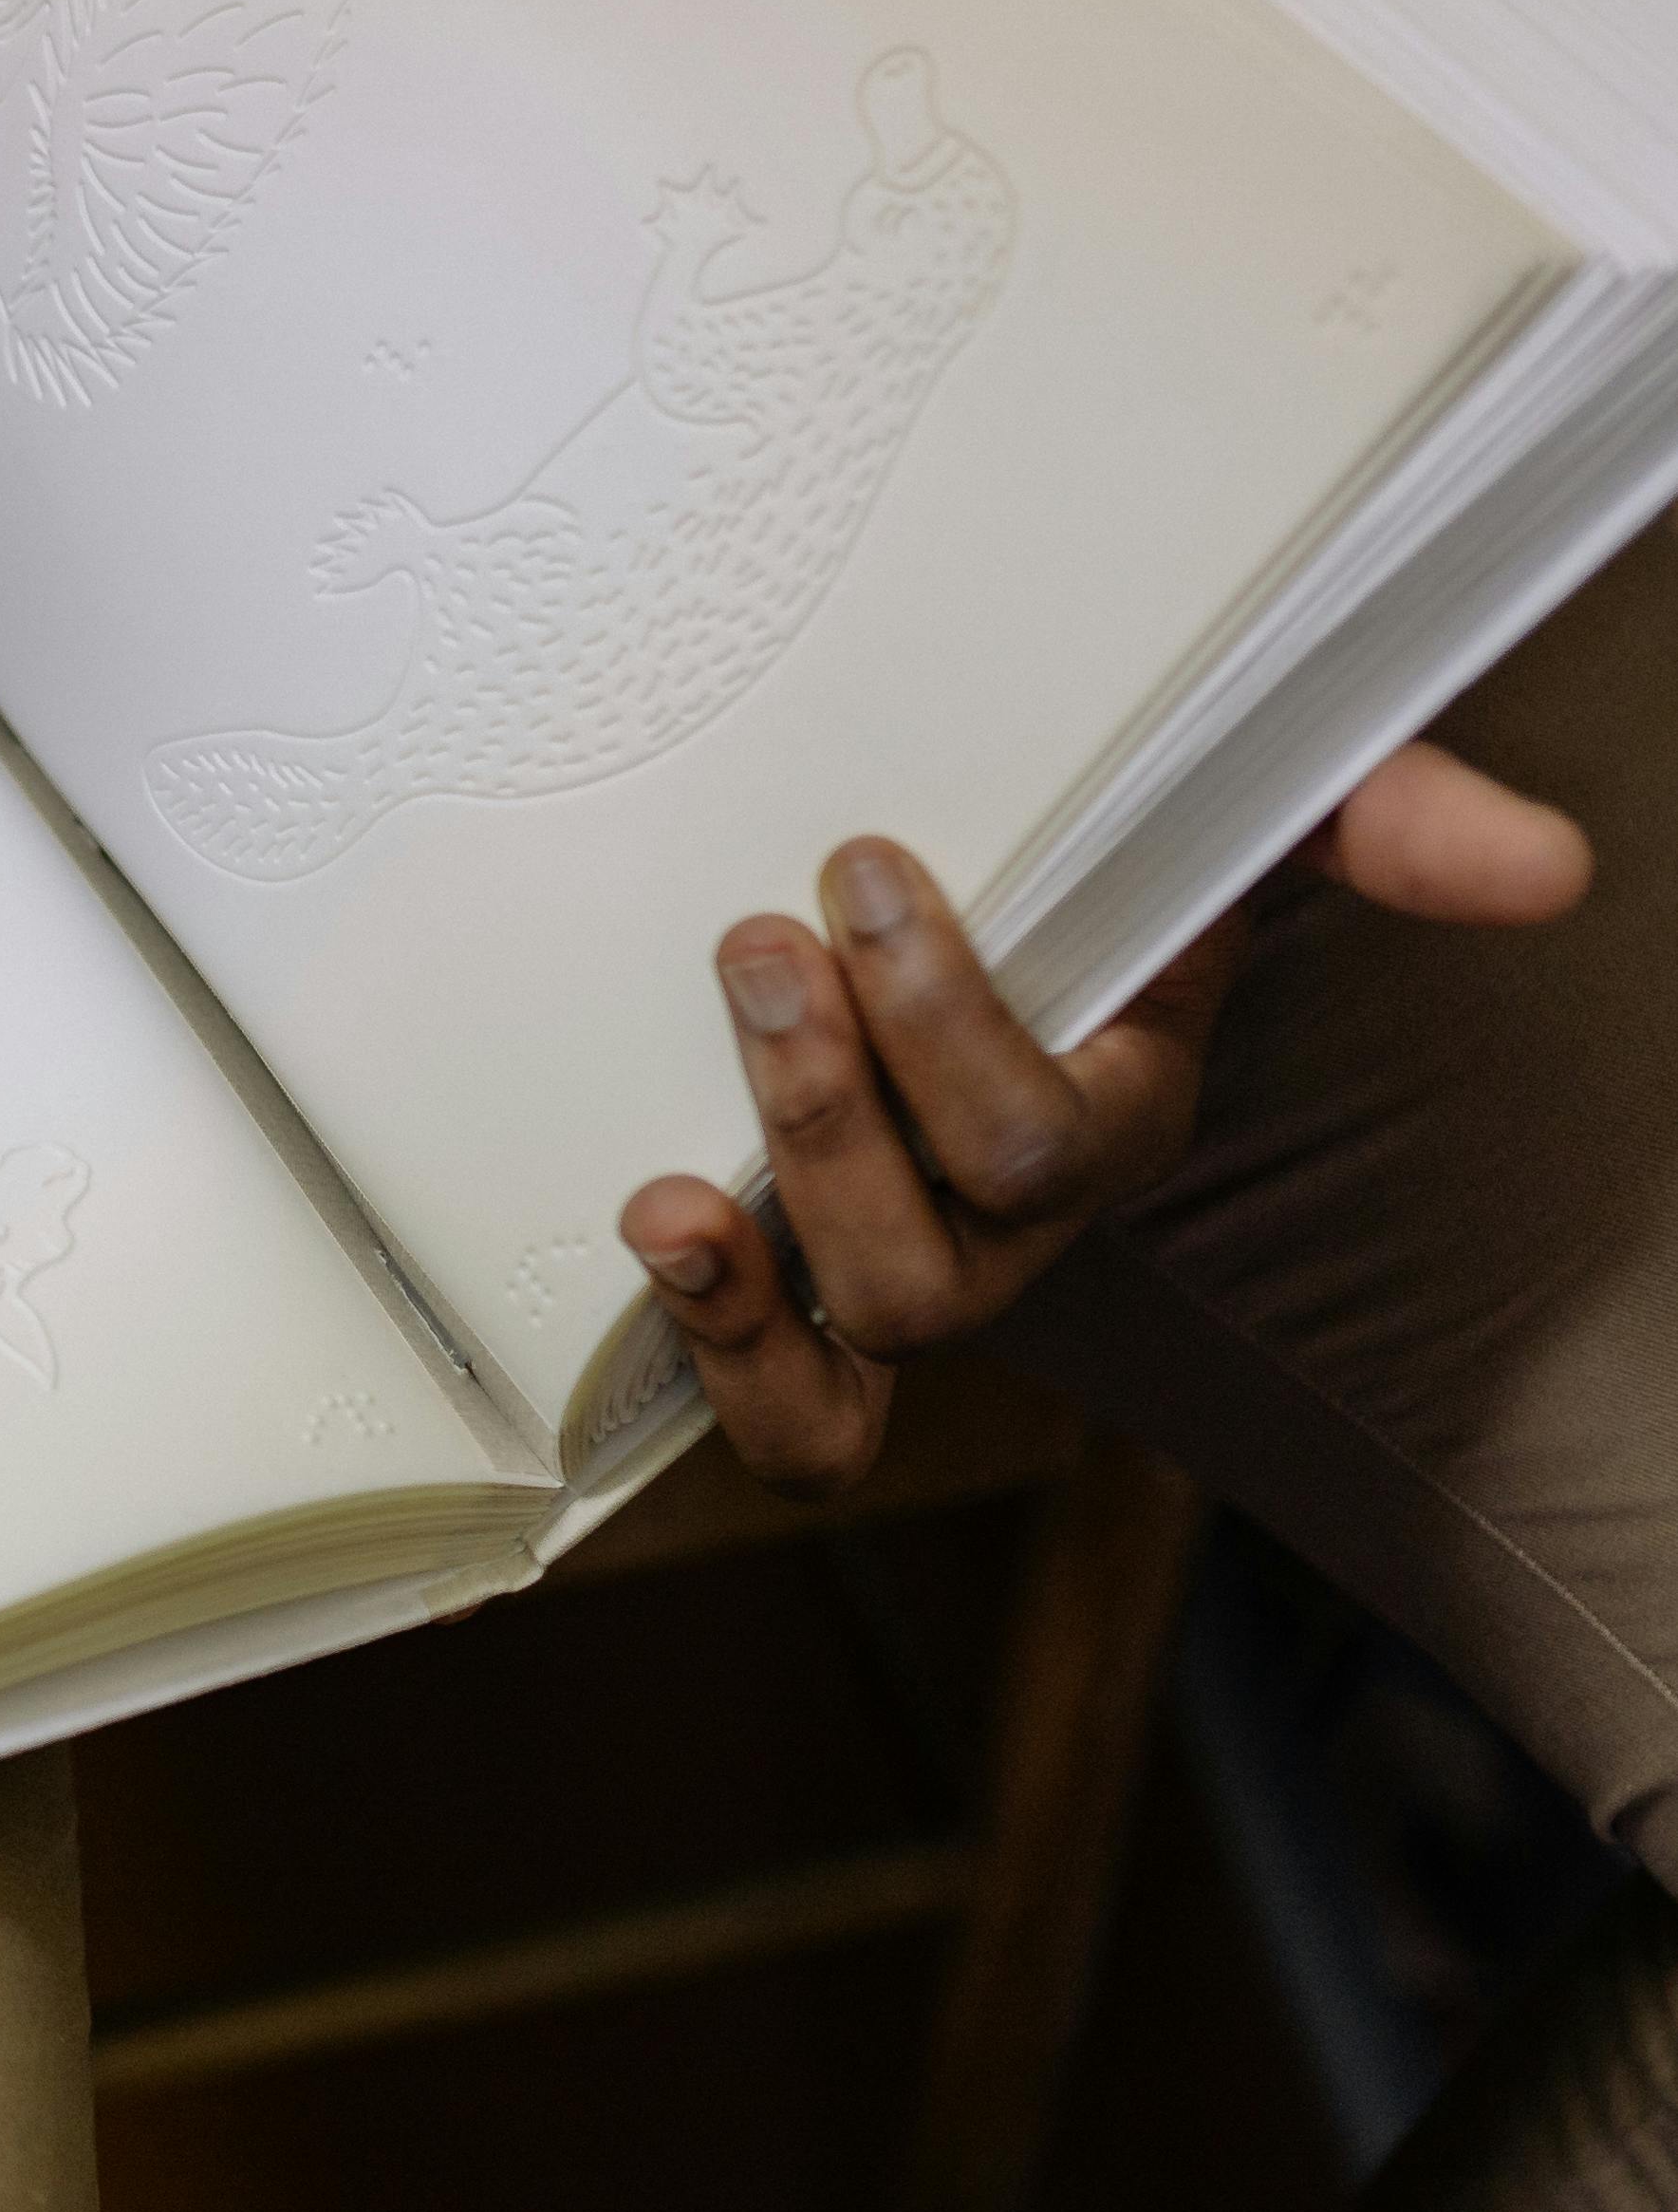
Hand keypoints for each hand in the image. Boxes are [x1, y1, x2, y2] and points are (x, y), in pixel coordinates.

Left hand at [615, 741, 1589, 1490]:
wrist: (975, 887)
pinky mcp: (812, 1295)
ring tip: (677, 1171)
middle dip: (829, 1113)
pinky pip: (798, 1406)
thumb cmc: (1109, 853)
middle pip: (940, 1262)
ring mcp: (916, 1264)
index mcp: (1117, 1111)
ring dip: (767, 1247)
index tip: (861, 864)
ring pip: (866, 1337)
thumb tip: (1541, 864)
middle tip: (759, 952)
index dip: (944, 1024)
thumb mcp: (1243, 804)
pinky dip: (727, 1352)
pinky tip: (669, 1241)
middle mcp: (1020, 1220)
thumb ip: (1383, 817)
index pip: (1047, 1142)